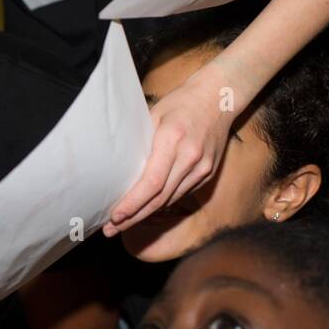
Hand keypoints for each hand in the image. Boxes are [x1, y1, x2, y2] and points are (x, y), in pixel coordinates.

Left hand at [104, 67, 236, 237]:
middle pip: (160, 197)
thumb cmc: (180, 103)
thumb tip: (117, 168)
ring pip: (170, 199)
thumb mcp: (153, 114)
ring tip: (122, 224)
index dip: (133, 203)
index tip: (115, 215)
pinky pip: (181, 193)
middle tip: (110, 230)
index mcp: (173, 139)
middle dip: (133, 216)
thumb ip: (139, 142)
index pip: (152, 182)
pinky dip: (162, 203)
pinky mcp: (208, 173)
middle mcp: (191, 157)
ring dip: (146, 214)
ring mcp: (203, 167)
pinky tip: (145, 210)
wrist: (218, 98)